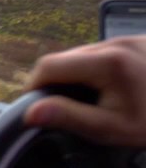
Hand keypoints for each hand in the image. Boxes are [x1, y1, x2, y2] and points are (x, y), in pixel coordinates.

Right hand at [24, 35, 145, 146]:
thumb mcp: (111, 128)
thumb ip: (69, 118)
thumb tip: (32, 112)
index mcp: (108, 62)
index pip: (48, 66)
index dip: (34, 87)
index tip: (36, 107)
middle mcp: (118, 43)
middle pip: (65, 58)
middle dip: (57, 82)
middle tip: (64, 110)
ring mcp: (131, 39)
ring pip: (84, 55)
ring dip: (77, 76)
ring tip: (92, 102)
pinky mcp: (140, 41)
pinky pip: (106, 52)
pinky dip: (98, 70)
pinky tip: (112, 90)